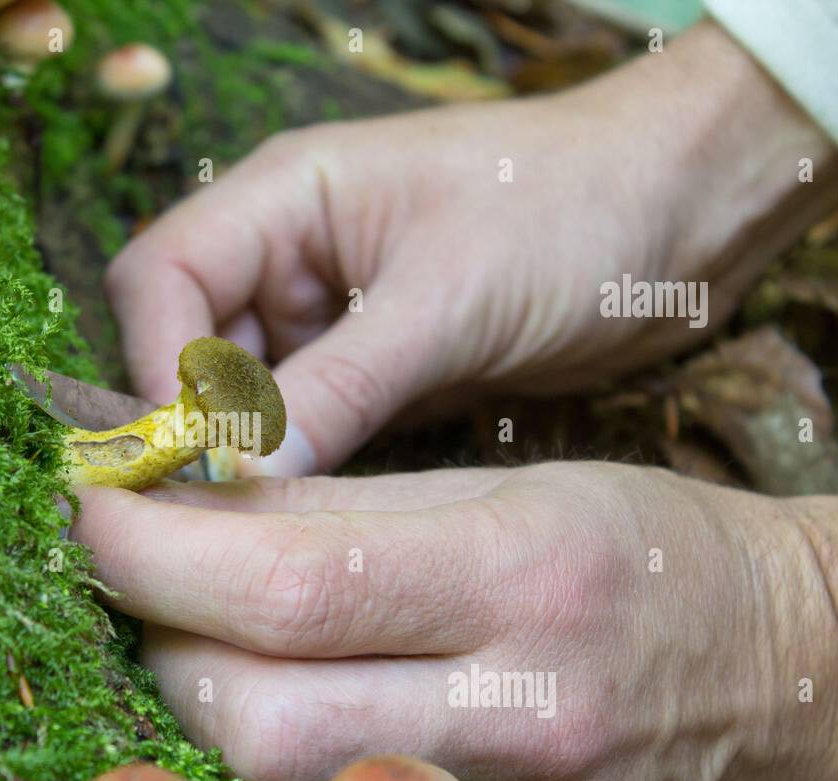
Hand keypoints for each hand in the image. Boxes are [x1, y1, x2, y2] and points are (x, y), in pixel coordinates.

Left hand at [72, 463, 837, 780]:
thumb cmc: (640, 554)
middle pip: (253, 713)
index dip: (153, 546)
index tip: (91, 500)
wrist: (785, 672)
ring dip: (198, 704)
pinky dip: (272, 771)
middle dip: (155, 635)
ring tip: (201, 635)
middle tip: (140, 572)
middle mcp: (517, 708)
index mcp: (518, 574)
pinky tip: (273, 708)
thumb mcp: (506, 487)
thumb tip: (183, 510)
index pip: (285, 580)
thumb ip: (338, 512)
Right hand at [105, 23, 837, 476]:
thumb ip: (339, 388)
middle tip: (221, 516)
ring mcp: (325, 310)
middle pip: (182, 343)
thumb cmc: (573, 212)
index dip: (155, 370)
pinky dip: (299, 465)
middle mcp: (286, 251)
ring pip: (237, 395)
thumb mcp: (450, 300)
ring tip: (265, 526)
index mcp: (285, 197)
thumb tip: (239, 483)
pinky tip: (315, 513)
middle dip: (196, 425)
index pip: (159, 280)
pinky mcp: (367, 362)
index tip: (192, 461)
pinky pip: (301, 421)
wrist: (682, 213)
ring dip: (249, 454)